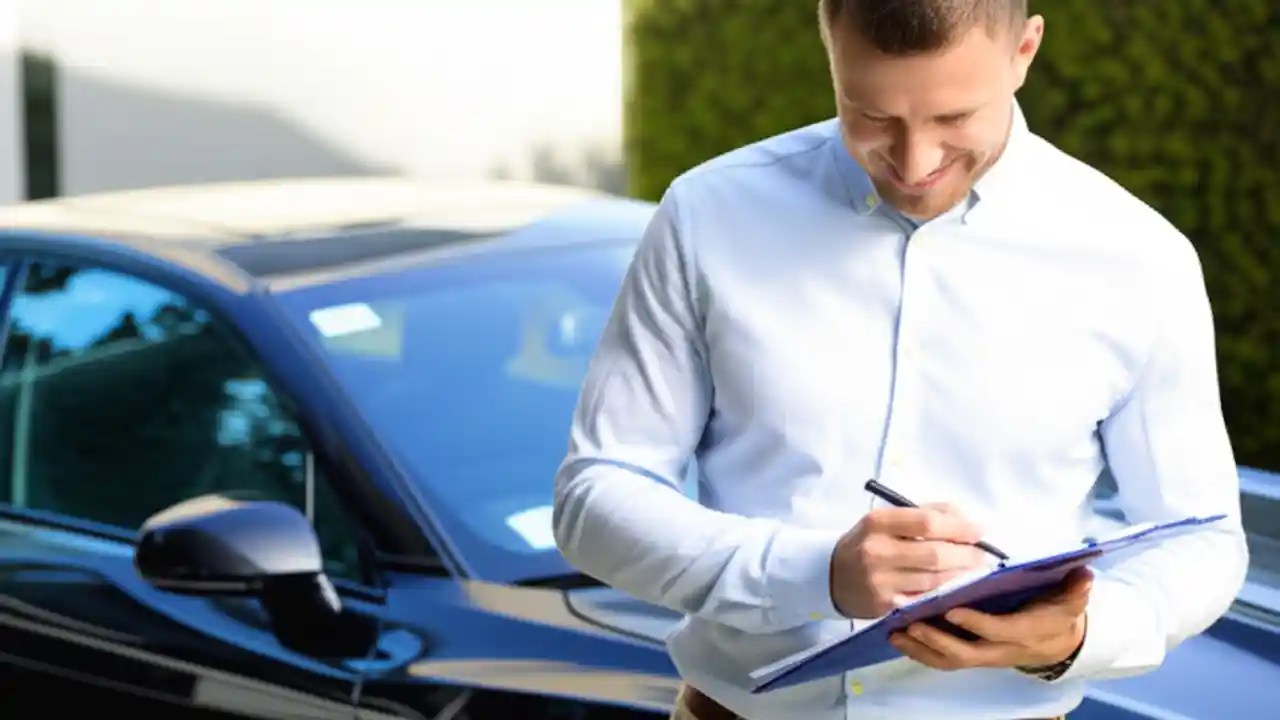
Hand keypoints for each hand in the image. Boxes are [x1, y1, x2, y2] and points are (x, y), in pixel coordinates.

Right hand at [830, 503, 989, 617]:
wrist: (830, 576)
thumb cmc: (867, 543)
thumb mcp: (885, 520)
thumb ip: (923, 513)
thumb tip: (964, 518)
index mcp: (877, 523)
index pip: (926, 522)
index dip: (959, 527)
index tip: (979, 531)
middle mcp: (876, 551)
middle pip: (934, 553)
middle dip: (966, 554)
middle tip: (983, 555)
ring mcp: (880, 581)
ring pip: (934, 580)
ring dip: (961, 575)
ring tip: (975, 570)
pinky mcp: (885, 606)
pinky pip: (925, 599)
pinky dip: (945, 593)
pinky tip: (956, 588)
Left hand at [889, 566, 1091, 671]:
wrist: (1057, 642)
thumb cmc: (1057, 613)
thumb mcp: (1071, 600)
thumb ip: (1075, 588)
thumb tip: (1085, 574)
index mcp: (1023, 632)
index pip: (997, 631)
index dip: (976, 623)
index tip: (952, 608)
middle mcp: (1000, 650)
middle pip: (965, 653)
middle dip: (937, 640)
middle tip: (910, 624)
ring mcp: (983, 655)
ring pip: (949, 660)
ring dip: (921, 649)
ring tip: (895, 632)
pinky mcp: (970, 655)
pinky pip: (943, 660)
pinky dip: (919, 652)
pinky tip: (898, 637)